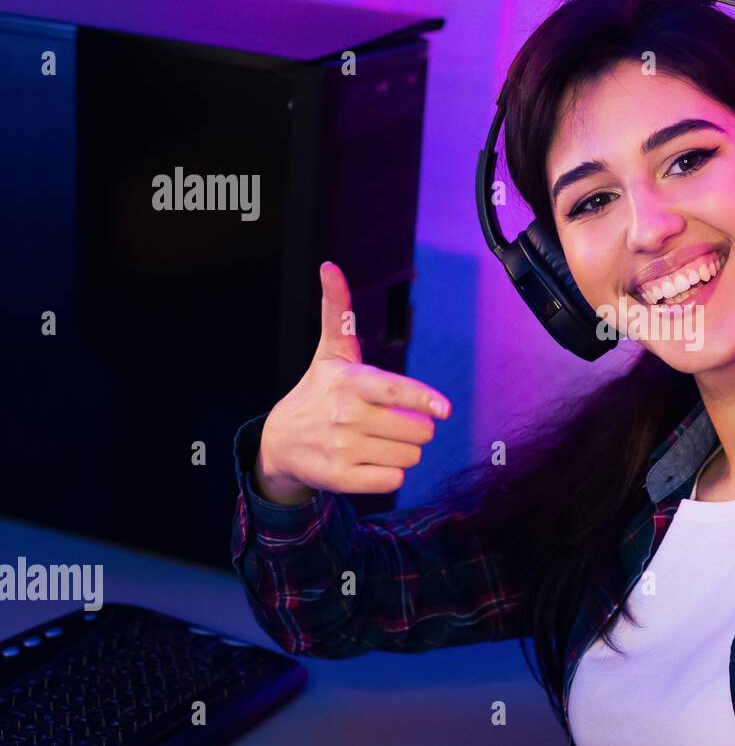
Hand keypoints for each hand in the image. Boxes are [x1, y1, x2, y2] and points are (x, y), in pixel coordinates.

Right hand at [256, 261, 451, 500]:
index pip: (396, 391)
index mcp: (349, 382)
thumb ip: (338, 312)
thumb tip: (329, 266)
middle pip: (417, 429)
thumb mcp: (329, 353)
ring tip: (377, 439)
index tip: (445, 409)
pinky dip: (389, 473)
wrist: (278, 442)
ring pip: (410, 455)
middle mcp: (345, 415)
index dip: (424, 400)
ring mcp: (342, 448)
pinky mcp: (341, 478)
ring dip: (404, 450)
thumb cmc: (317, 392)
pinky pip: (393, 479)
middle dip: (416, 426)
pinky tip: (369, 461)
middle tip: (392, 421)